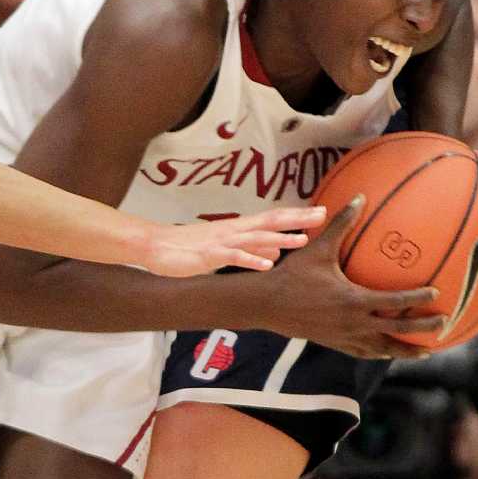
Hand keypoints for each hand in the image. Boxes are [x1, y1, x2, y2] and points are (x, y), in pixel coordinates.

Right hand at [140, 205, 324, 278]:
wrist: (155, 245)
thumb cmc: (189, 247)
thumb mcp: (225, 247)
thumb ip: (252, 247)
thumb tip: (278, 247)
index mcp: (238, 228)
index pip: (273, 218)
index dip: (297, 216)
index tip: (322, 213)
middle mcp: (234, 230)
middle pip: (271, 221)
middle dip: (297, 219)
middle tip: (323, 215)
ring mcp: (222, 241)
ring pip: (255, 237)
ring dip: (280, 238)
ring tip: (303, 240)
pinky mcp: (209, 255)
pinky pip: (233, 257)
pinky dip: (251, 260)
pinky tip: (268, 265)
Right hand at [236, 199, 445, 356]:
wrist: (268, 305)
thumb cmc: (294, 275)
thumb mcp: (320, 248)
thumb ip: (342, 224)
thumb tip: (359, 197)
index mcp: (355, 301)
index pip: (395, 302)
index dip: (418, 298)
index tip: (436, 293)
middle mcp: (354, 323)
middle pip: (397, 331)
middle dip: (423, 329)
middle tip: (444, 323)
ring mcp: (346, 337)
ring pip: (383, 348)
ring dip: (406, 350)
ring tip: (426, 352)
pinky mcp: (336, 344)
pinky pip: (365, 353)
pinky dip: (381, 353)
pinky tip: (390, 353)